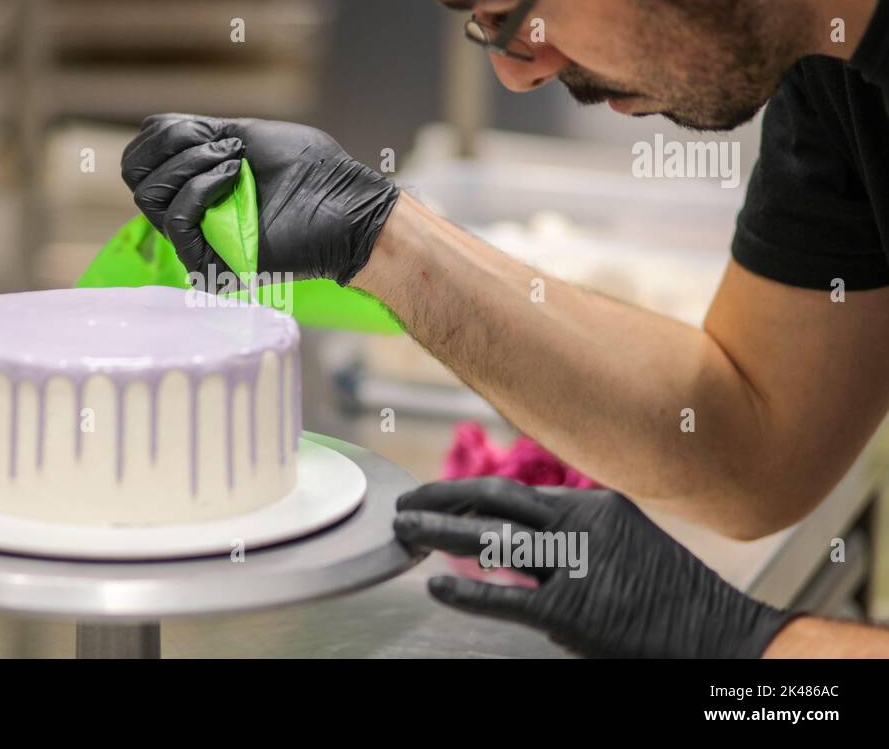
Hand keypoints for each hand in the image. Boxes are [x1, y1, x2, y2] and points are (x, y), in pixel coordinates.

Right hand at [120, 113, 399, 284]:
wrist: (347, 204)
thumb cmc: (312, 170)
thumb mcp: (247, 133)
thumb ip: (197, 132)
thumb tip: (153, 133)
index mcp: (196, 181)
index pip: (141, 157)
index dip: (161, 135)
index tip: (207, 130)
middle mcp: (191, 210)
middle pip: (135, 176)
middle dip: (170, 146)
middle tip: (220, 145)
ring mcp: (199, 237)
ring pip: (149, 197)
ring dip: (189, 165)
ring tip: (234, 162)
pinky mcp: (210, 261)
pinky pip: (176, 220)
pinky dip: (201, 189)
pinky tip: (234, 178)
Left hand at [394, 478, 799, 657]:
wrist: (723, 637)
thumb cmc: (674, 599)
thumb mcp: (628, 544)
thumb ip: (578, 536)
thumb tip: (518, 545)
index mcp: (596, 505)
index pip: (519, 493)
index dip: (471, 495)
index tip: (440, 498)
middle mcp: (584, 526)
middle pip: (498, 500)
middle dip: (446, 498)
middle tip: (408, 502)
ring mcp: (578, 566)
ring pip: (493, 540)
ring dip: (441, 533)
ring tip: (406, 531)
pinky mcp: (574, 610)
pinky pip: (505, 597)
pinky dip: (466, 592)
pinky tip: (437, 588)